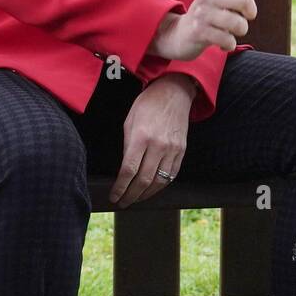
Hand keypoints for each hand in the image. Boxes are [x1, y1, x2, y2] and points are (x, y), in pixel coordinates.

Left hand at [110, 74, 194, 205]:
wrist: (174, 93)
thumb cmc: (148, 105)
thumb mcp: (130, 121)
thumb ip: (127, 146)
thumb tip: (125, 170)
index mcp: (141, 137)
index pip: (129, 170)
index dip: (120, 187)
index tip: (114, 196)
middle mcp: (158, 145)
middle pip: (143, 180)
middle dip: (131, 195)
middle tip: (122, 202)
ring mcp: (172, 149)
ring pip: (159, 181)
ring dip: (146, 194)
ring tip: (136, 199)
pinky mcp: (181, 151)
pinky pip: (171, 175)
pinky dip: (161, 186)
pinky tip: (152, 189)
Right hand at [149, 0, 256, 60]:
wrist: (181, 34)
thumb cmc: (208, 13)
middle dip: (251, 12)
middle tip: (244, 16)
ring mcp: (202, 14)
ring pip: (238, 23)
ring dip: (241, 30)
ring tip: (233, 30)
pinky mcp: (200, 32)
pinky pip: (227, 40)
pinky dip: (230, 44)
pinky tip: (225, 42)